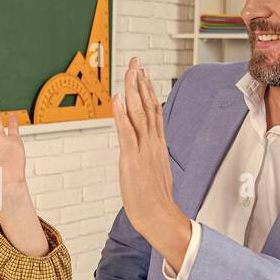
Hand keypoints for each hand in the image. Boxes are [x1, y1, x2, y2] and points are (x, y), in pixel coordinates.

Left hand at [111, 57, 191, 267]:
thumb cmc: (155, 200)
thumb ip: (150, 156)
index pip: (154, 110)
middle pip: (147, 105)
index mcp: (158, 145)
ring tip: (130, 70)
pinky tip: (119, 98)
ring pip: (138, 113)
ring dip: (133, 90)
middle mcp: (152, 143)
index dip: (148, 90)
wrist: (160, 217)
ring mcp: (143, 150)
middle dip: (141, 82)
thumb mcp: (154, 171)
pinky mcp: (132, 160)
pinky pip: (126, 132)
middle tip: (136, 61)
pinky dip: (122, 114)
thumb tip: (145, 149)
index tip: (144, 73)